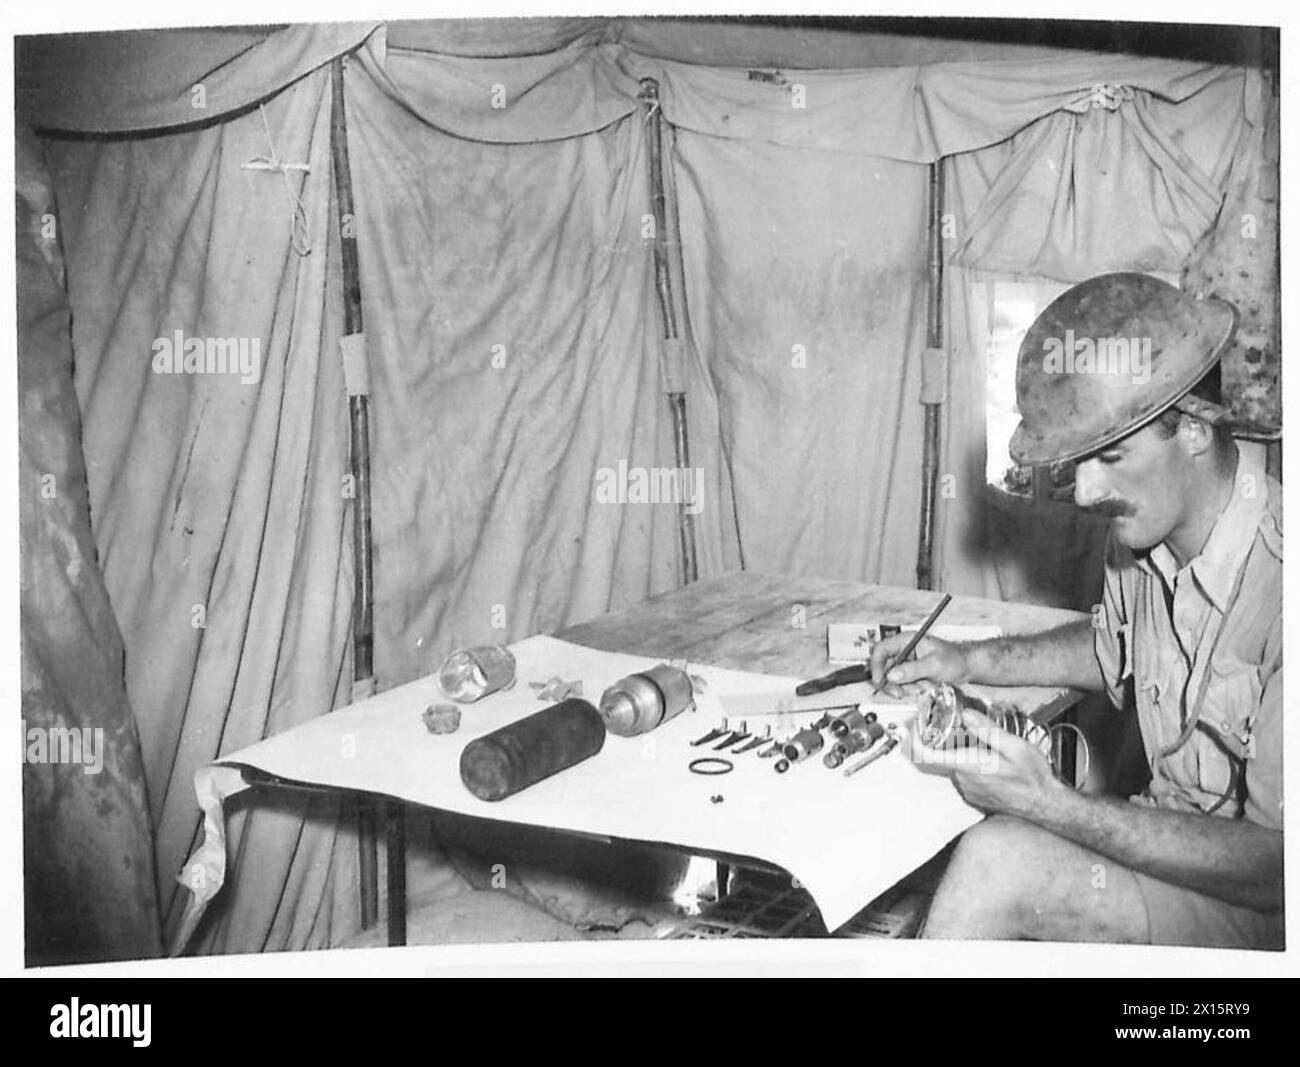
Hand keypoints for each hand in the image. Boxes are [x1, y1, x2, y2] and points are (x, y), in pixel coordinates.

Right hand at [869, 632, 967, 698]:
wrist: (968, 667)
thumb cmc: (956, 658)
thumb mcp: (934, 664)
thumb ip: (912, 670)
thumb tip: (891, 675)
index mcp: (906, 641)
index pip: (881, 650)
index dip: (876, 665)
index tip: (880, 680)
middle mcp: (904, 651)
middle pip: (883, 667)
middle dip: (893, 683)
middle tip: (901, 692)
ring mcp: (907, 663)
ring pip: (892, 679)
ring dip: (906, 688)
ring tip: (923, 687)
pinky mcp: (911, 674)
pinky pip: (902, 685)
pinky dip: (912, 690)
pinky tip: (925, 687)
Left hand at [907, 708, 1064, 820]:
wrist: (1046, 805)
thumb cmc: (1034, 778)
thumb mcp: (1015, 746)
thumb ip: (988, 730)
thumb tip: (967, 715)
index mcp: (969, 766)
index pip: (927, 756)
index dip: (913, 740)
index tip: (911, 726)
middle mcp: (964, 781)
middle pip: (940, 756)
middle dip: (943, 739)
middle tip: (954, 724)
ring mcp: (968, 791)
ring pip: (953, 765)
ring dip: (959, 751)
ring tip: (979, 740)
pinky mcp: (974, 796)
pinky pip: (963, 775)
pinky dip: (968, 763)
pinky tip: (987, 757)